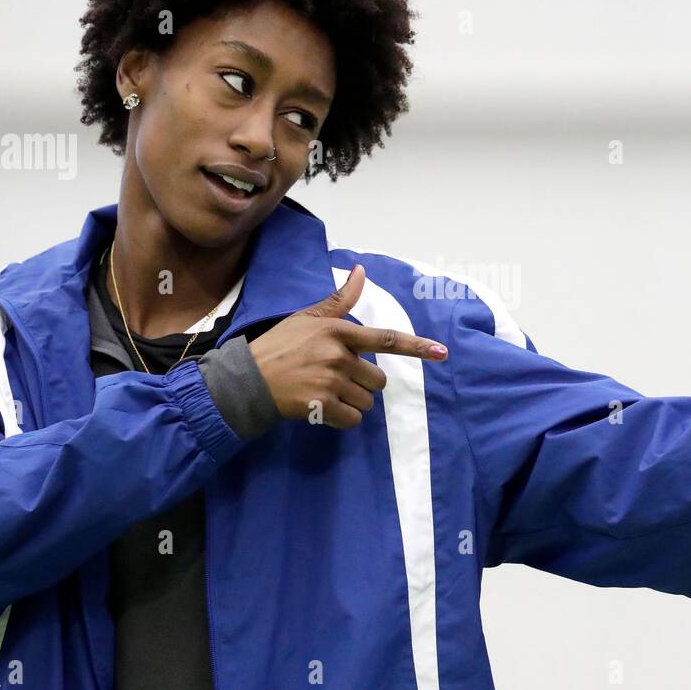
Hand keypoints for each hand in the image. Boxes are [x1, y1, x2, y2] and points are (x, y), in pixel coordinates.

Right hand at [249, 263, 448, 426]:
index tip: (441, 352)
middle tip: (337, 378)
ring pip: (367, 401)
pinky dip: (343, 418)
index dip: (417, 347)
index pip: (386, 340)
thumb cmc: (280, 346)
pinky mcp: (322, 406)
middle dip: (364, 382)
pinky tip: (323, 408)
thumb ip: (340, 300)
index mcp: (338, 332)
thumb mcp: (308, 318)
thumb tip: (362, 270)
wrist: (249, 379)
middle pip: (379, 379)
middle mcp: (339, 356)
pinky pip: (352, 419)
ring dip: (353, 402)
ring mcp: (331, 381)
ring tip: (326, 392)